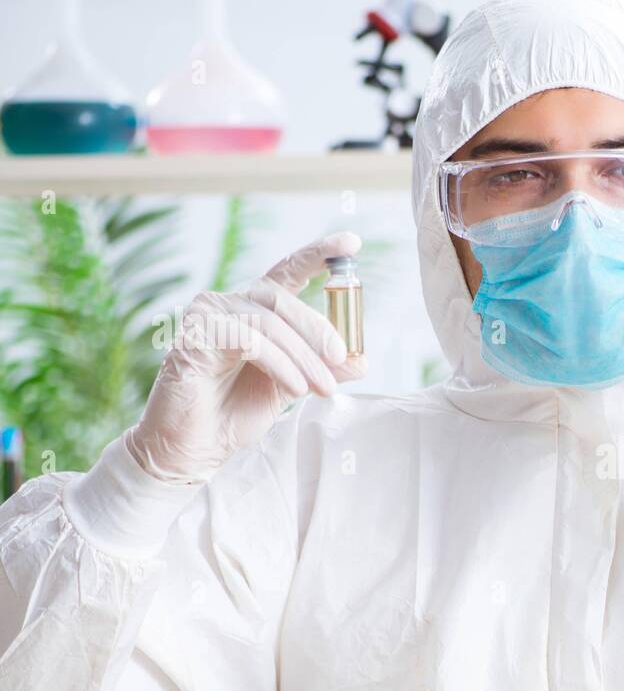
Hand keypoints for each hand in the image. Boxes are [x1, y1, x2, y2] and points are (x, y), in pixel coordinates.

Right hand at [125, 233, 365, 484]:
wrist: (196, 448)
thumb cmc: (236, 413)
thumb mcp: (293, 387)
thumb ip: (324, 369)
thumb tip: (363, 359)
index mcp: (254, 309)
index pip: (287, 270)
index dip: (319, 253)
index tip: (352, 242)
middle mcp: (228, 304)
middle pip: (282, 297)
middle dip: (319, 331)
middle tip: (342, 361)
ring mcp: (207, 316)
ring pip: (269, 321)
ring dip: (304, 357)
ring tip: (321, 389)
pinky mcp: (193, 336)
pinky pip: (250, 340)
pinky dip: (280, 364)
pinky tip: (295, 388)